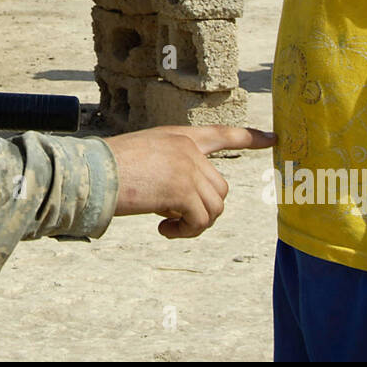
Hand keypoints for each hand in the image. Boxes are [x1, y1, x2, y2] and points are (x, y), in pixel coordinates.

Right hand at [104, 125, 274, 237]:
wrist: (91, 173)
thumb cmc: (107, 170)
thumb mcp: (145, 159)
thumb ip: (171, 171)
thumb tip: (184, 206)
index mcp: (178, 136)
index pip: (222, 134)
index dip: (250, 137)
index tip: (274, 139)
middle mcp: (188, 149)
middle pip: (220, 188)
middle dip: (202, 209)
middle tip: (171, 218)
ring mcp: (188, 168)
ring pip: (214, 207)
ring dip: (194, 223)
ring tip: (167, 225)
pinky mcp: (183, 189)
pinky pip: (201, 220)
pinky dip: (185, 231)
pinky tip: (163, 229)